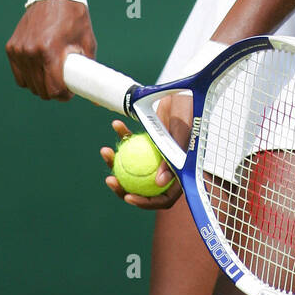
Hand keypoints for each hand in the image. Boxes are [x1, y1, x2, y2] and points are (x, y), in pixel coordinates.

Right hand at [6, 0, 95, 100]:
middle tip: (62, 84)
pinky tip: (39, 70)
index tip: (69, 91)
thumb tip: (96, 94)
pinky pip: (19, 74)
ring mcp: (19, 50)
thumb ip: (89, 68)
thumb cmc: (74, 18)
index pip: (53, 89)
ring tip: (51, 75)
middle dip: (53, 92)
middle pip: (40, 90)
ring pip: (28, 84)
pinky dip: (28, 76)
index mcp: (50, 51)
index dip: (64, 95)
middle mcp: (31, 52)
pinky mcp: (11, 47)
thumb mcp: (87, 42)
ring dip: (40, 85)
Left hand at [100, 90, 192, 210]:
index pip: (162, 198)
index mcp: (179, 174)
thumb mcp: (180, 134)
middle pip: (142, 186)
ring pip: (132, 166)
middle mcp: (166, 168)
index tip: (128, 196)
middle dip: (123, 187)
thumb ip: (171, 159)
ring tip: (105, 151)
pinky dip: (123, 136)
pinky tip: (116, 125)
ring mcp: (155, 156)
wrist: (185, 92)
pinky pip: (131, 144)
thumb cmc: (189, 112)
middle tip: (110, 179)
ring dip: (116, 161)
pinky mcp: (147, 142)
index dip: (145, 202)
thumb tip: (158, 183)